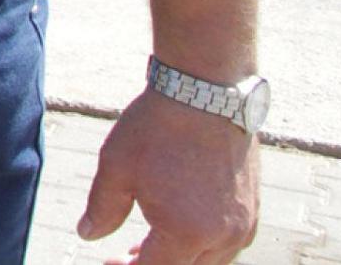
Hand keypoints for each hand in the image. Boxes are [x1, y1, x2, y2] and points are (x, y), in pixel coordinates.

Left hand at [78, 90, 258, 263]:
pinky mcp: (252, 209)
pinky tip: (179, 230)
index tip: (107, 263)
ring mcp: (243, 225)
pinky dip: (201, 246)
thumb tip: (88, 234)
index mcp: (186, 233)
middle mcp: (222, 237)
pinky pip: (227, 244)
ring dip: (179, 259)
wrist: (206, 92)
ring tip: (145, 248)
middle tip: (123, 257)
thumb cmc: (158, 128)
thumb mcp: (117, 168)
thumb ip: (102, 209)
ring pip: (209, 261)